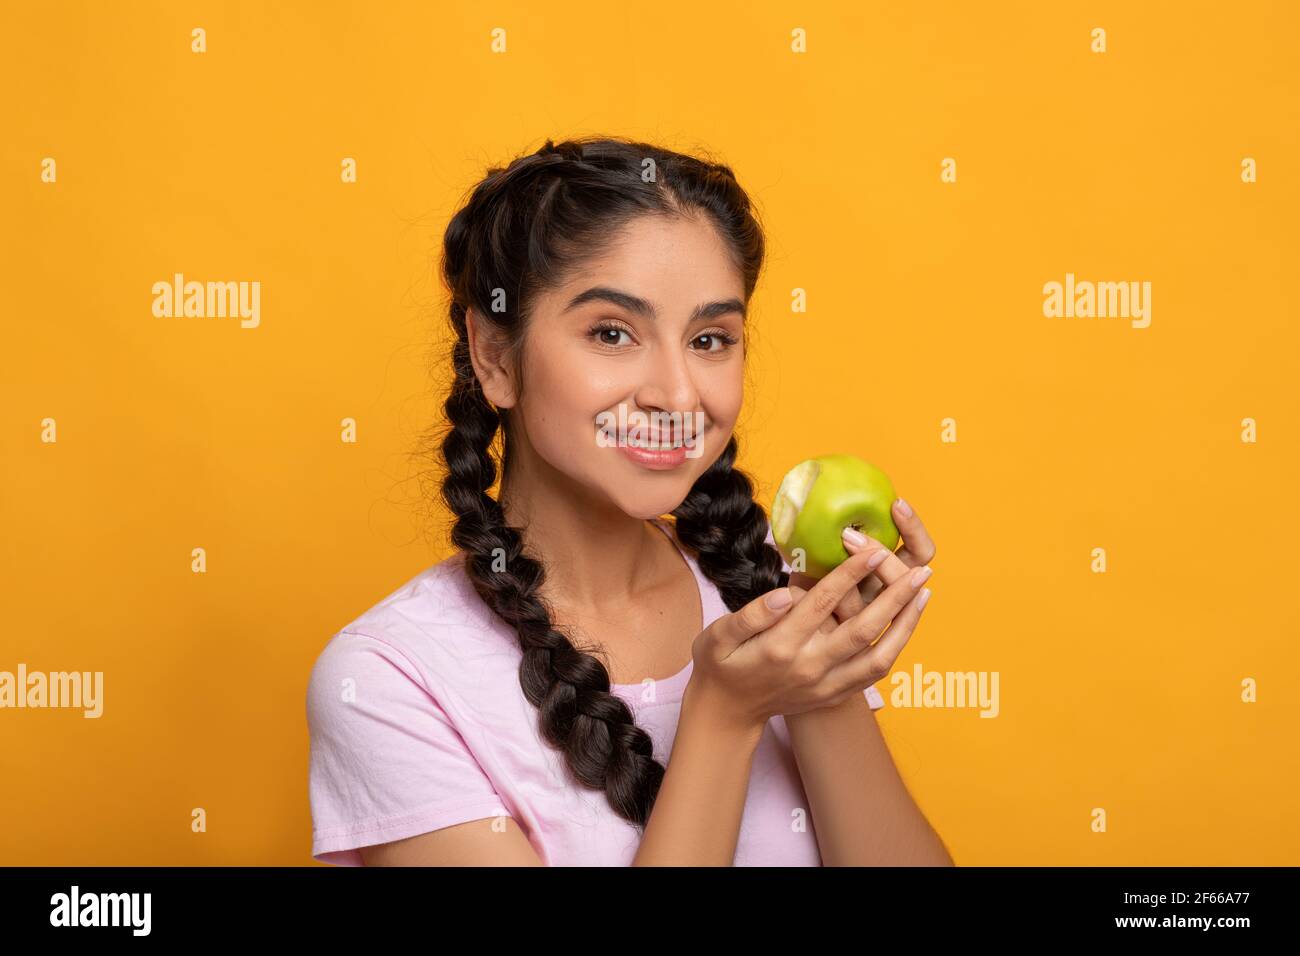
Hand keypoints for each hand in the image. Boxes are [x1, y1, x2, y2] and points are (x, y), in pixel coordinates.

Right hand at [688, 543, 933, 727]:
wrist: (726, 714)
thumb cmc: (719, 666)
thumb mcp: (718, 636)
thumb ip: (751, 615)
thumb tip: (786, 594)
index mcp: (781, 646)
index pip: (823, 603)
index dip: (851, 574)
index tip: (874, 550)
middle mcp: (810, 667)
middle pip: (863, 629)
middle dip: (895, 598)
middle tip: (920, 569)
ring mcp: (826, 685)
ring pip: (878, 656)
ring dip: (905, 625)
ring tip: (924, 594)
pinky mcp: (834, 694)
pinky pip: (874, 673)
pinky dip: (896, 648)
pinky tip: (906, 624)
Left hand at [788, 495, 936, 622]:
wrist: (782, 623)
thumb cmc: (807, 578)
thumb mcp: (826, 552)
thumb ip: (842, 532)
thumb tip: (838, 489)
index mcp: (889, 576)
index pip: (921, 552)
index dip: (914, 530)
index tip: (896, 504)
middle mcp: (881, 601)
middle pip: (900, 578)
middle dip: (877, 552)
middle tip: (848, 535)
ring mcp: (859, 623)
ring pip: (862, 604)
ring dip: (843, 578)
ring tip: (812, 568)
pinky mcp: (832, 639)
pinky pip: (828, 616)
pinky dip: (811, 597)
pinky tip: (795, 589)